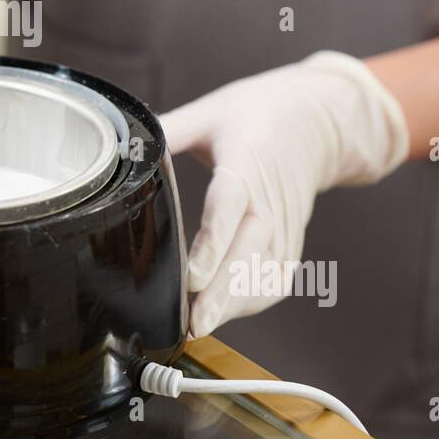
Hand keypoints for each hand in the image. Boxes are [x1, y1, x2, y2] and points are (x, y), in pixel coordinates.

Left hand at [160, 52, 408, 336]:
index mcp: (247, 162)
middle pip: (249, 253)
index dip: (213, 244)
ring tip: (199, 326)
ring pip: (266, 274)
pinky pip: (276, 279)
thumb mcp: (209, 112)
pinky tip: (226, 314)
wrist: (316, 120)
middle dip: (223, 293)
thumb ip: (168, 131)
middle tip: (194, 323)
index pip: (230, 206)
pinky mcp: (292, 241)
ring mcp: (286, 225)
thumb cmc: (256, 114)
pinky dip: (253, 301)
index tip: (194, 277)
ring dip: (236, 304)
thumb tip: (123, 145)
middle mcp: (271, 200)